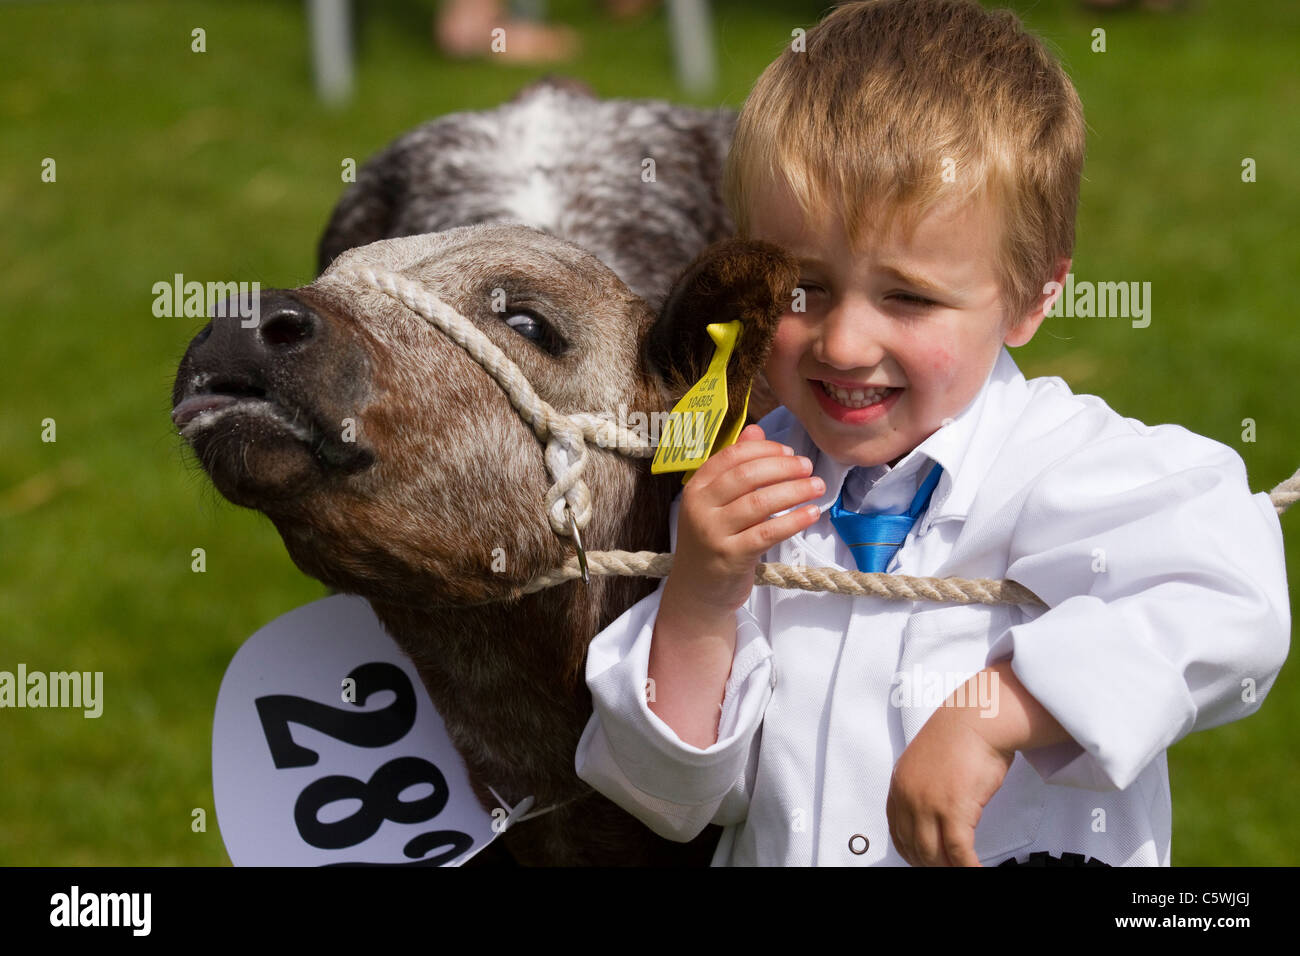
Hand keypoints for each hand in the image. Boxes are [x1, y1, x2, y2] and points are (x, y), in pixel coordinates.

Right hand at [665, 424, 824, 615]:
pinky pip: (768, 532)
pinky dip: (793, 520)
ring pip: (760, 502)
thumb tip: (756, 430)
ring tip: (817, 486)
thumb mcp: (717, 502)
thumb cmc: (713, 540)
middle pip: (747, 476)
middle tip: (808, 467)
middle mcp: (700, 507)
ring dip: (794, 490)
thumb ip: (734, 466)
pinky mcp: (731, 556)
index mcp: (696, 488)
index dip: (764, 450)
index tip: (789, 451)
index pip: (731, 456)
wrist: (696, 592)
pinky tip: (812, 513)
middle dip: (783, 467)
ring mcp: (713, 533)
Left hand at [886, 705, 1014, 866]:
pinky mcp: (953, 810)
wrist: (977, 721)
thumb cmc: (960, 737)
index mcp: (900, 785)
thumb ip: (922, 788)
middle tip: (946, 868)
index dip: (911, 853)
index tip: (922, 861)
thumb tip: (931, 813)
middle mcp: (909, 797)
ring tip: (962, 869)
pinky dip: (968, 867)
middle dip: (931, 864)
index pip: (897, 833)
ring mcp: (929, 805)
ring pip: (934, 855)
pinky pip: (959, 853)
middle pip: (915, 847)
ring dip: (949, 867)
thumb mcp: (926, 763)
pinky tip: (975, 870)